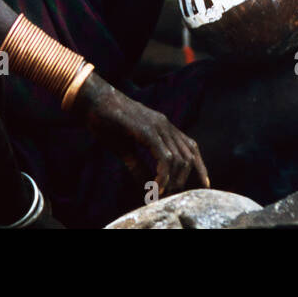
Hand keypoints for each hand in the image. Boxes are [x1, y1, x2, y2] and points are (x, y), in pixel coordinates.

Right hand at [75, 74, 209, 195]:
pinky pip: (164, 157)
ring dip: (173, 180)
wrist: (93, 101)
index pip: (191, 147)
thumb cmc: (108, 123)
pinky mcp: (147, 130)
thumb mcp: (126, 149)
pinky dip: (163, 175)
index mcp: (163, 127)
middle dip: (183, 179)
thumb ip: (138, 165)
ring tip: (161, 193)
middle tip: (169, 195)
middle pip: (188, 156)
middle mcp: (165, 125)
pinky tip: (157, 186)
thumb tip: (149, 185)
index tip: (205, 184)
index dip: (200, 166)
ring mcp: (157, 126)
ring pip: (178, 159)